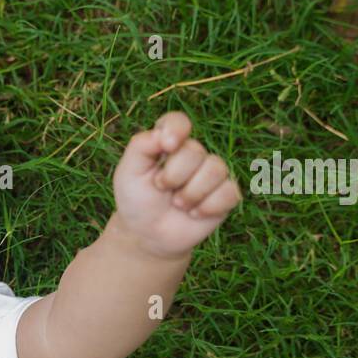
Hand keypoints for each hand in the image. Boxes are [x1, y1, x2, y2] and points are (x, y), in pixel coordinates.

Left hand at [111, 111, 241, 258]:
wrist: (147, 235)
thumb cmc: (137, 201)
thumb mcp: (128, 172)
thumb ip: (141, 146)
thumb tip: (164, 133)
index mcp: (168, 144)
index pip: (178, 122)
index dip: (177, 129)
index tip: (167, 146)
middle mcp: (193, 155)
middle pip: (196, 151)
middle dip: (175, 176)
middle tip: (162, 189)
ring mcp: (211, 174)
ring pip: (216, 169)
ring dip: (191, 193)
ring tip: (177, 204)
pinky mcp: (225, 195)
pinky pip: (229, 192)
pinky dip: (209, 207)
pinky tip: (194, 214)